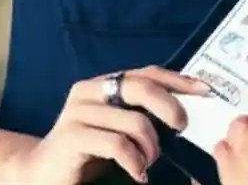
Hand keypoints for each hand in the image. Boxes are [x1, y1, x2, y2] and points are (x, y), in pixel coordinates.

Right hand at [3, 66, 210, 184]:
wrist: (41, 175)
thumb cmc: (87, 154)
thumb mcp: (118, 129)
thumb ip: (140, 115)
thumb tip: (184, 111)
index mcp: (103, 84)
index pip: (147, 73)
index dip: (179, 80)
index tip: (206, 91)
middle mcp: (89, 90)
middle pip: (141, 86)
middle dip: (170, 107)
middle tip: (181, 128)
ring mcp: (78, 112)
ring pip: (134, 121)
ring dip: (151, 147)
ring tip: (148, 163)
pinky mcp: (71, 137)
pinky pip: (118, 145)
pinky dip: (135, 162)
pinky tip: (137, 174)